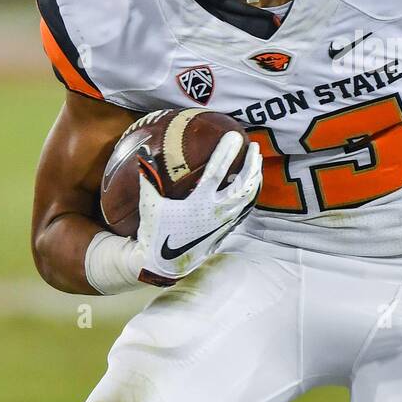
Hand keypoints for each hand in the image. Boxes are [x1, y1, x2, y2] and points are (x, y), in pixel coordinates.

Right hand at [133, 131, 261, 283]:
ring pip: (248, 197)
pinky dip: (251, 194)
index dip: (226, 152)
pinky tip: (252, 185)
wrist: (164, 265)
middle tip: (254, 145)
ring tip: (257, 161)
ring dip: (255, 178)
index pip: (217, 172)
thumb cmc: (155, 232)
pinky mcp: (226, 230)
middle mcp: (215, 213)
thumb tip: (143, 150)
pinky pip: (245, 209)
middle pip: (242, 185)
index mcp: (198, 203)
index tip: (234, 136)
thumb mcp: (149, 204)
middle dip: (251, 164)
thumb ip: (148, 177)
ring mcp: (224, 223)